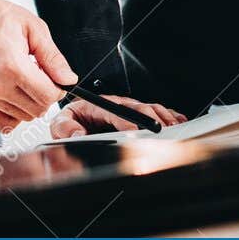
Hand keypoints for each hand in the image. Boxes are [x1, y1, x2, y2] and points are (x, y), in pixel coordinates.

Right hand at [0, 0, 76, 133]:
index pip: (48, 96)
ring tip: (25, 79)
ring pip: (23, 118)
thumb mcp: (32, 27)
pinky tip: (16, 94)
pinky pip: (5, 123)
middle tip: (41, 75)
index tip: (57, 78)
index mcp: (12, 66)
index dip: (59, 88)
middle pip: (37, 110)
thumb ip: (53, 57)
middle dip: (47, 95)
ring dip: (31, 103)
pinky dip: (16, 114)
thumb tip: (68, 78)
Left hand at [49, 95, 186, 138]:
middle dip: (150, 119)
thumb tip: (77, 134)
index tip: (134, 132)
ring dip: (162, 117)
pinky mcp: (136, 114)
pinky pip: (156, 112)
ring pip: (150, 108)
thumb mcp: (61, 124)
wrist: (74, 119)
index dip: (126, 122)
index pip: (115, 112)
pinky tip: (178, 121)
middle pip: (138, 109)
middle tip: (160, 133)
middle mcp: (117, 104)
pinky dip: (169, 115)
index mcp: (98, 104)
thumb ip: (66, 129)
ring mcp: (128, 108)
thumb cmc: (71, 121)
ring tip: (172, 128)